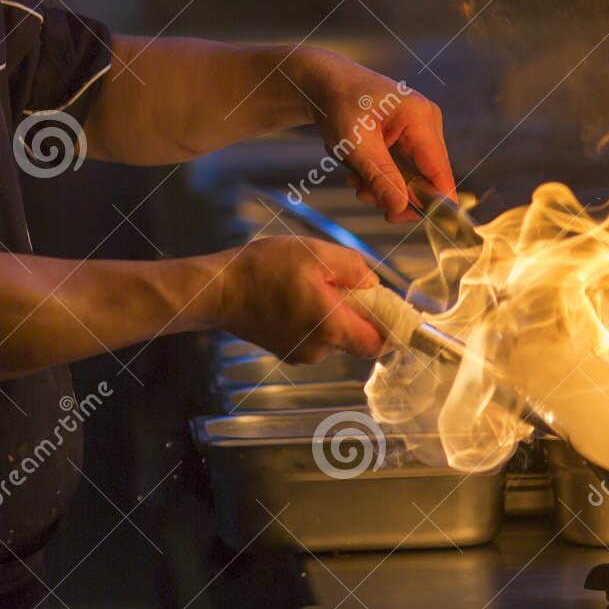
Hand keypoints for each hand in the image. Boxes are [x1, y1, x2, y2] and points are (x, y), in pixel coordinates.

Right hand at [211, 235, 384, 363]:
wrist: (218, 289)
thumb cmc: (264, 270)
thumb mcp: (318, 254)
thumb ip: (355, 270)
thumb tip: (374, 285)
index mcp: (332, 328)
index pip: (378, 343)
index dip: (389, 326)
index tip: (389, 306)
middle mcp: (318, 350)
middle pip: (357, 337)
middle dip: (358, 312)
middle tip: (342, 282)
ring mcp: (300, 353)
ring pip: (335, 335)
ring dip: (335, 312)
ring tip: (312, 284)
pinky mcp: (285, 350)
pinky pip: (315, 336)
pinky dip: (316, 318)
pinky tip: (298, 295)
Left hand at [294, 51, 455, 221]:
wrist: (325, 81)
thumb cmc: (338, 102)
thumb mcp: (353, 143)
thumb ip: (380, 176)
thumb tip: (401, 207)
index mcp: (420, 117)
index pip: (439, 170)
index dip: (435, 201)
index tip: (414, 223)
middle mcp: (428, 122)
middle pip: (426, 177)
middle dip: (395, 192)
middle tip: (362, 194)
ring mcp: (421, 127)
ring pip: (413, 175)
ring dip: (384, 184)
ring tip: (354, 178)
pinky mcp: (411, 134)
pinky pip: (405, 166)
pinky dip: (383, 174)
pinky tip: (361, 168)